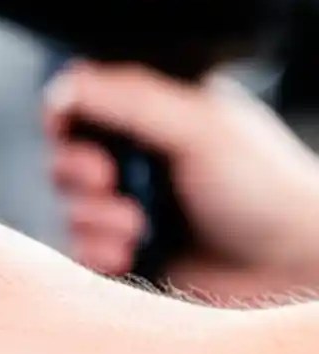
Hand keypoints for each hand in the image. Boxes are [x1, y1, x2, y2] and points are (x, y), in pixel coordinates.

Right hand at [47, 61, 318, 301]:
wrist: (290, 268)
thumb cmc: (265, 189)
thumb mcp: (198, 127)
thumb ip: (129, 99)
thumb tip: (66, 85)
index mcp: (155, 113)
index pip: (83, 100)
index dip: (63, 113)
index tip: (66, 127)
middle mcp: (137, 158)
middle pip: (63, 153)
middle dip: (75, 169)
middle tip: (106, 177)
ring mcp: (128, 206)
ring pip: (68, 206)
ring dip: (94, 217)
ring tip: (137, 226)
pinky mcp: (124, 253)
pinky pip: (78, 250)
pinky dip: (97, 251)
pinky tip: (131, 254)